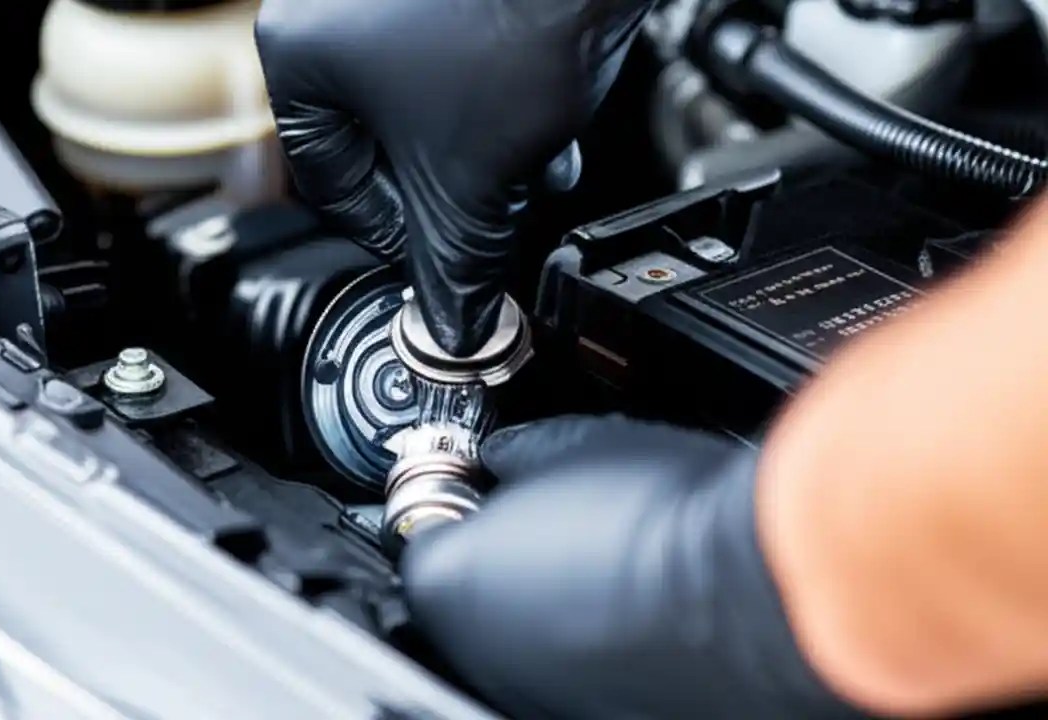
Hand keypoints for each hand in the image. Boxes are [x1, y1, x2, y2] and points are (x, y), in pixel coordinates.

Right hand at [254, 0, 652, 355]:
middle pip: (383, 145)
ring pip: (426, 105)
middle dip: (451, 192)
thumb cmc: (514, 23)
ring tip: (528, 172)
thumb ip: (452, 266)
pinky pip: (454, 59)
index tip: (433, 256)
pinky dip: (493, 101)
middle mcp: (331, 11)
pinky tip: (542, 127)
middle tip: (489, 217)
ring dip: (481, 154)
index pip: (330, 183)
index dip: (392, 235)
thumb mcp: (472, 180)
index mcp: (299, 56)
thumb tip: (449, 320)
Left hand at [402, 415, 863, 718]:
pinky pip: (571, 670)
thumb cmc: (666, 518)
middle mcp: (480, 656)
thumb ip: (512, 454)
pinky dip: (590, 641)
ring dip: (543, 603)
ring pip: (519, 639)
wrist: (758, 587)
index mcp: (450, 584)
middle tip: (554, 518)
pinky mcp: (594, 714)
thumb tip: (504, 455)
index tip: (486, 486)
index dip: (458, 501)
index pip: (421, 536)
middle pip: (469, 594)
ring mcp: (535, 695)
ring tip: (605, 562)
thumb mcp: (567, 445)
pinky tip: (632, 606)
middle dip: (501, 554)